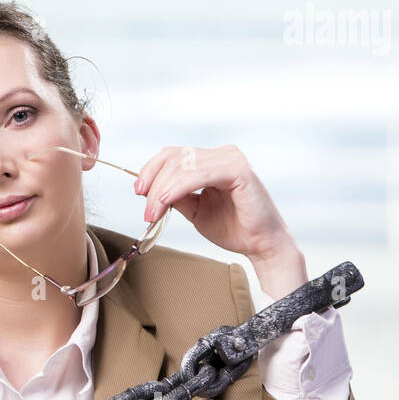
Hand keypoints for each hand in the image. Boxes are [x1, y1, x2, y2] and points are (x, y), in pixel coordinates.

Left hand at [133, 144, 298, 263]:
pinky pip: (199, 174)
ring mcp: (232, 159)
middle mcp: (223, 154)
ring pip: (183, 166)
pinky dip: (178, 187)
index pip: (173, 155)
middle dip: (153, 184)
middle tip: (146, 212)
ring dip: (162, 190)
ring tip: (154, 213)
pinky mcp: (239, 170)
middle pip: (174, 158)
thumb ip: (175, 196)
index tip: (138, 191)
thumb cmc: (233, 228)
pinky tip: (166, 200)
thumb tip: (148, 190)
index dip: (151, 170)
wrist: (261, 245)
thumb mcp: (195, 209)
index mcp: (212, 160)